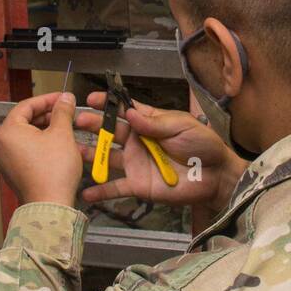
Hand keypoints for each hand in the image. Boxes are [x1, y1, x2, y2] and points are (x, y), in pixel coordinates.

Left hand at [0, 92, 82, 206]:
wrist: (50, 204)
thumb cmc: (52, 174)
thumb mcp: (62, 133)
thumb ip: (62, 111)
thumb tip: (64, 100)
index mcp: (7, 132)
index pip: (27, 105)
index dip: (47, 99)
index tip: (61, 98)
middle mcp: (1, 145)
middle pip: (24, 120)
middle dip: (47, 115)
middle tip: (64, 112)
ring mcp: (5, 160)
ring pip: (25, 135)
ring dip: (44, 129)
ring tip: (63, 129)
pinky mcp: (13, 171)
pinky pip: (25, 150)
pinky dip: (39, 144)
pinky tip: (56, 145)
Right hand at [76, 94, 246, 229]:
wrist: (216, 176)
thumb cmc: (202, 145)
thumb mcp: (181, 126)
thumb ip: (154, 123)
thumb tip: (129, 113)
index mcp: (149, 123)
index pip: (124, 110)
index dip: (108, 103)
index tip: (91, 99)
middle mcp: (138, 142)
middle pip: (111, 132)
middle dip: (93, 125)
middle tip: (77, 121)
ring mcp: (136, 163)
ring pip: (108, 157)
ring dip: (91, 154)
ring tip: (73, 151)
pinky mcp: (138, 185)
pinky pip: (116, 188)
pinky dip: (101, 191)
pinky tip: (85, 192)